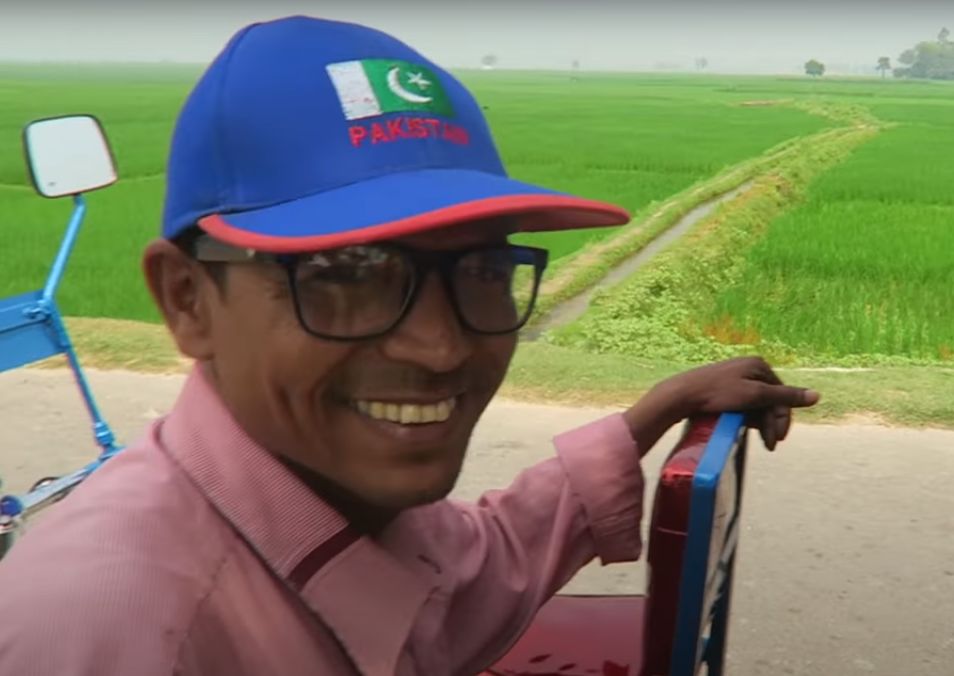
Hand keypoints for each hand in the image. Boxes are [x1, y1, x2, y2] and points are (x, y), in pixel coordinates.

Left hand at [623, 357, 819, 454]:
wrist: (681, 395)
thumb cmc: (717, 394)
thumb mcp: (754, 396)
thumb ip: (784, 397)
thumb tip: (816, 396)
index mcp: (759, 365)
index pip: (782, 395)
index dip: (782, 419)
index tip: (776, 440)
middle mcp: (750, 368)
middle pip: (771, 400)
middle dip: (772, 423)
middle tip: (769, 445)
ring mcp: (737, 377)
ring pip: (758, 404)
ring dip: (761, 423)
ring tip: (760, 441)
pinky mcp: (725, 388)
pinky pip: (745, 404)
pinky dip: (748, 417)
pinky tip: (744, 429)